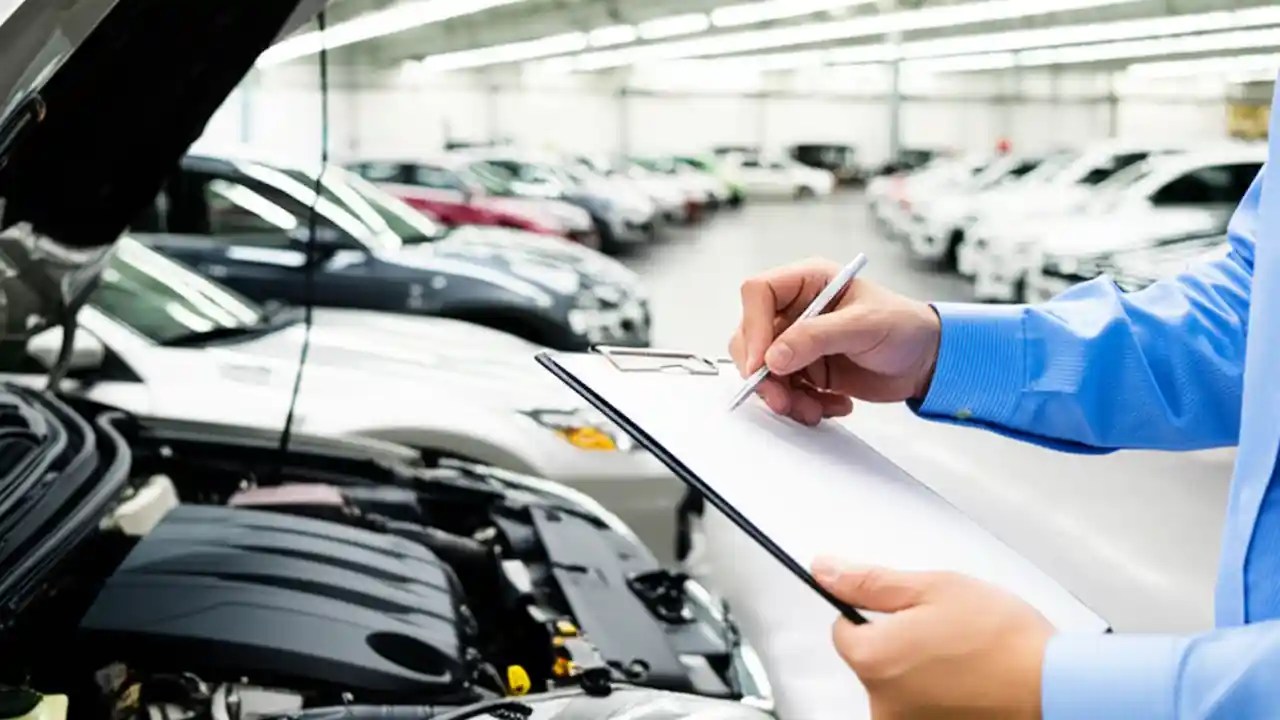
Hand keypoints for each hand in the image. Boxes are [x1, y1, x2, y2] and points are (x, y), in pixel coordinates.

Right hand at [728, 258, 941, 424]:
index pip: (759, 293)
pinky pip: (785, 391)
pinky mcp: (805, 371)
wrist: (926, 361)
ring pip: (764, 371)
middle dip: (763, 373)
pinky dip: (802, 405)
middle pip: (751, 337)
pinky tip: (832, 406)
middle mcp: (796, 310)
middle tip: (781, 399)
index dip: (754, 327)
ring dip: (783, 396)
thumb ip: (817, 338)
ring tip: (814, 409)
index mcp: (807, 282)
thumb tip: (773, 357)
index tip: (763, 362)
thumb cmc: (904, 327)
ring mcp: (798, 342)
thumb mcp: (864, 326)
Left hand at [813, 559, 1053, 719]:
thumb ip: (870, 582)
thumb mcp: (933, 588)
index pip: (843, 630)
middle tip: (947, 633)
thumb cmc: (1004, 640)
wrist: (1057, 688)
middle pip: (873, 662)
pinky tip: (971, 682)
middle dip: (902, 644)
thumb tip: (825, 571)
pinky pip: (924, 708)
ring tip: (965, 659)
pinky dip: (942, 695)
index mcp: (873, 659)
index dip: (875, 614)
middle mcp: (882, 703)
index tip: (908, 612)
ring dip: (923, 672)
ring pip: (900, 687)